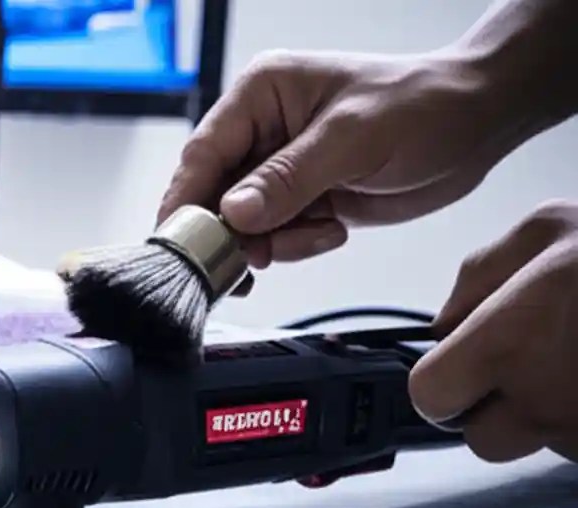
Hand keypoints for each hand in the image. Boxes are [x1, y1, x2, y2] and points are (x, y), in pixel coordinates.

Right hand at [159, 48, 522, 268]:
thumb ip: (288, 179)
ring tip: (319, 231)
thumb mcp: (352, 139)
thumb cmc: (423, 105)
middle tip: (253, 260)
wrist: (478, 124)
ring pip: (243, 224)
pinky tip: (332, 230)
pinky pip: (275, 237)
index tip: (181, 244)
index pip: (203, 153)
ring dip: (273, 243)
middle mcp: (262, 130)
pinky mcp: (301, 198)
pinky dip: (297, 245)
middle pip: (214, 195)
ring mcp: (280, 168)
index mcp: (262, 93)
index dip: (187, 201)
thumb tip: (234, 214)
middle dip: (233, 232)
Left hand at [409, 200, 577, 462]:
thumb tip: (444, 325)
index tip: (459, 364)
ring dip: (550, 415)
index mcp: (510, 342)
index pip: (431, 397)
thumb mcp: (551, 229)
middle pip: (482, 439)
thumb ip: (478, 276)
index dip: (441, 381)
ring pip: (539, 445)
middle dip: (496, 408)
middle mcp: (545, 399)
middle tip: (529, 364)